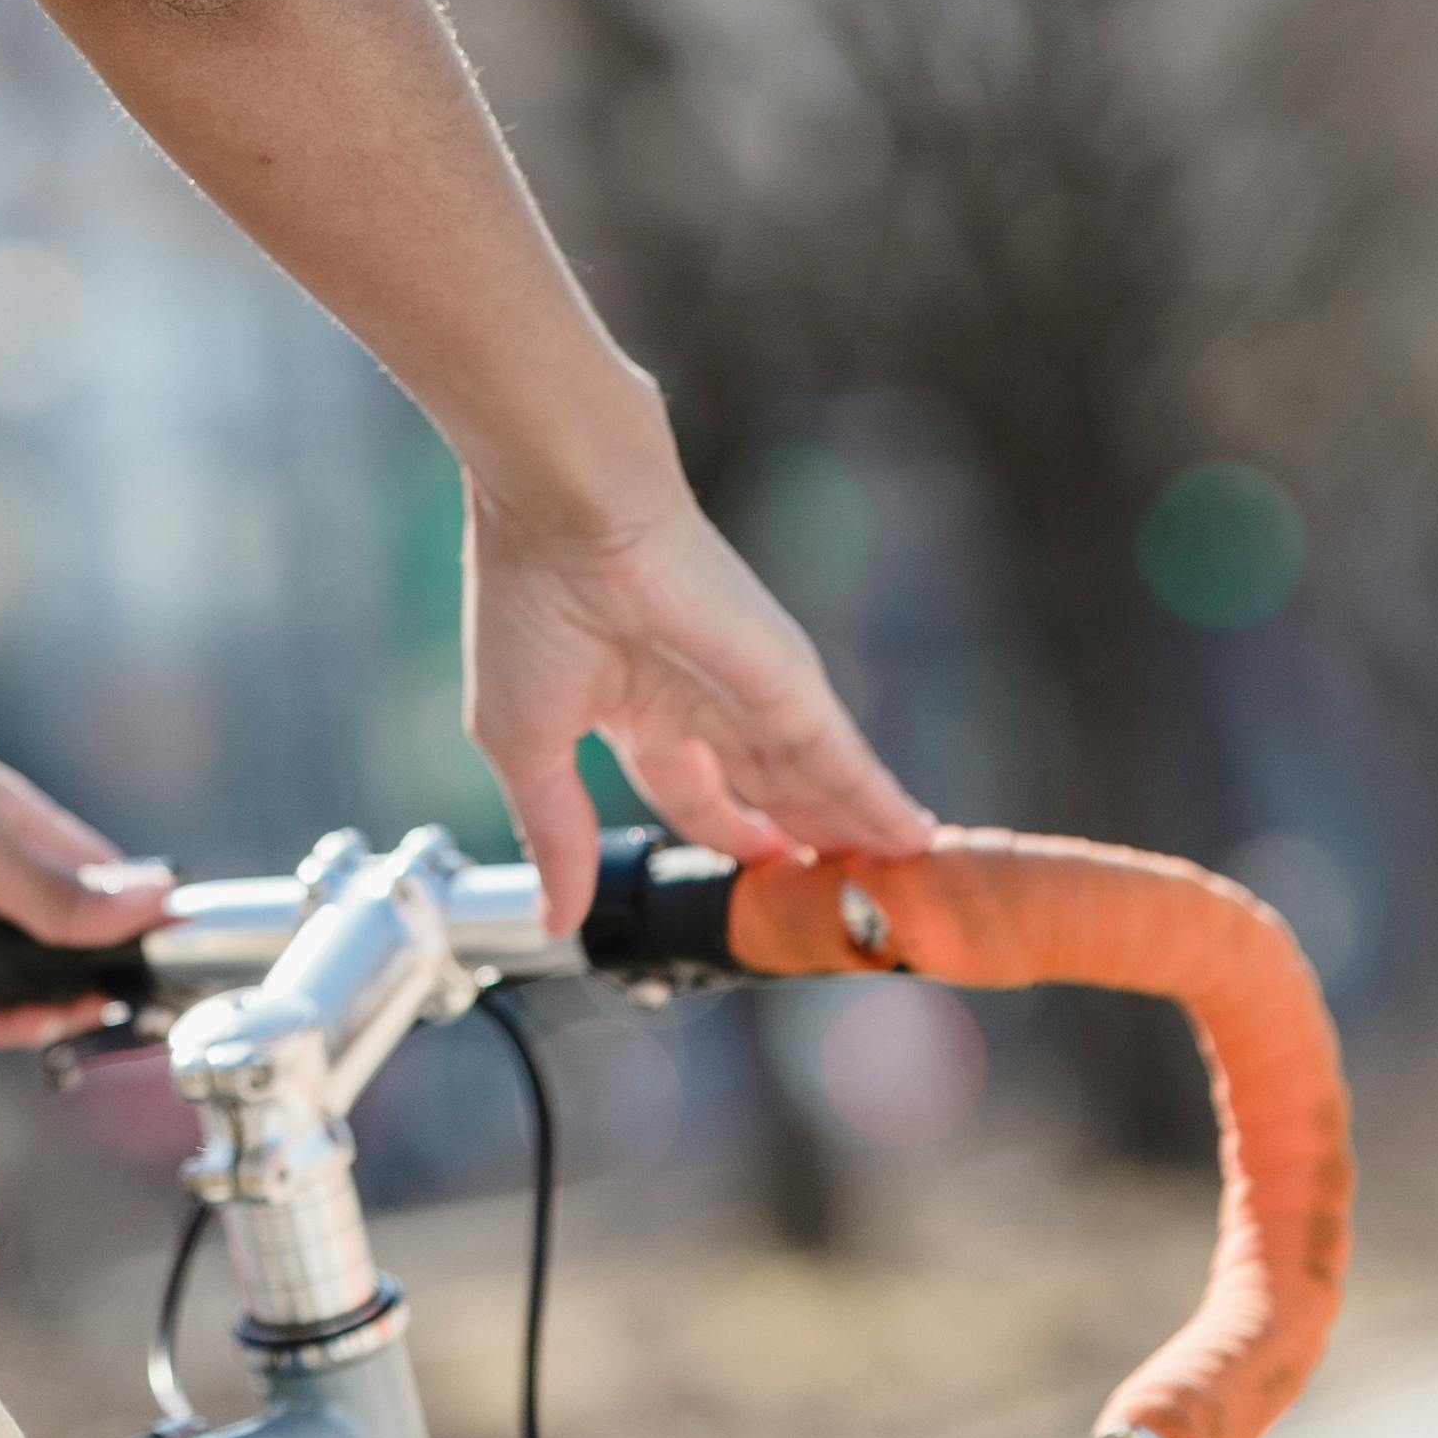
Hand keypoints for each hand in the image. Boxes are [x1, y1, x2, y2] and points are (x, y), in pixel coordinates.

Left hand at [0, 699, 170, 1046]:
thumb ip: (54, 888)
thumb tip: (157, 900)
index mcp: (28, 833)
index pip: (106, 890)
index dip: (128, 940)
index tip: (128, 990)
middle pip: (64, 943)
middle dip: (70, 989)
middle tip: (52, 1023)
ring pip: (16, 969)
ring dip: (25, 1005)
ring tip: (12, 1029)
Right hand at [467, 482, 933, 916]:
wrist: (569, 516)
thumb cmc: (528, 603)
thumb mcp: (525, 743)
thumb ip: (555, 834)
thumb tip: (556, 921)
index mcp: (635, 708)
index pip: (695, 796)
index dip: (726, 846)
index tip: (754, 897)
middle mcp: (704, 700)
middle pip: (770, 795)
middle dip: (802, 849)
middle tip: (839, 904)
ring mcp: (753, 693)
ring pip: (818, 787)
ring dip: (855, 840)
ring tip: (896, 893)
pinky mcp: (791, 686)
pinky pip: (848, 764)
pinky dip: (880, 810)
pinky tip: (913, 849)